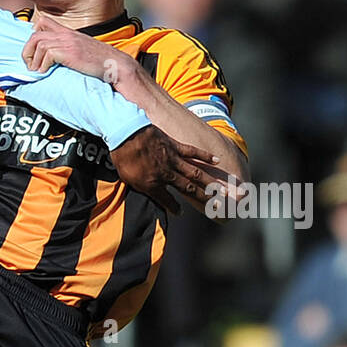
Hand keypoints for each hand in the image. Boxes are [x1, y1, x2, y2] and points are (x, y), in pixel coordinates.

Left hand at [23, 11, 133, 84]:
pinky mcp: (70, 53)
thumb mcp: (80, 50)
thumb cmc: (98, 61)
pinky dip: (42, 66)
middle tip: (30, 65)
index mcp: (68, 32)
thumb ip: (66, 49)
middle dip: (27, 51)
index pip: (44, 22)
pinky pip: (48, 54)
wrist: (115, 64)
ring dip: (34, 60)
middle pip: (35, 34)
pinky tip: (46, 73)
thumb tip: (52, 59)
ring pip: (39, 44)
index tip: (34, 50)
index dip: (33, 34)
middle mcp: (66, 34)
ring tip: (37, 71)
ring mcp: (68, 43)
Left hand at [110, 125, 224, 214]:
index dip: (174, 208)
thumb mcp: (126, 178)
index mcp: (152, 184)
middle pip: (189, 189)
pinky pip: (193, 152)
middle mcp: (166, 174)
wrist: (125, 133)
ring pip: (195, 174)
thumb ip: (139, 186)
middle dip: (203, 198)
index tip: (180, 213)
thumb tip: (145, 192)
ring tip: (223, 191)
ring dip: (211, 183)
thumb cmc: (123, 156)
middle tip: (217, 205)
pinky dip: (206, 156)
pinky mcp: (176, 146)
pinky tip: (218, 161)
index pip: (167, 201)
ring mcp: (173, 160)